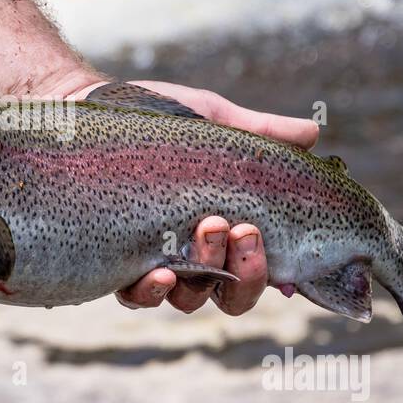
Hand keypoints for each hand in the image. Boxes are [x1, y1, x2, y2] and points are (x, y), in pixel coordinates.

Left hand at [112, 80, 317, 314]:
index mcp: (228, 228)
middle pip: (235, 295)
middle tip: (244, 229)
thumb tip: (313, 134)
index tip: (293, 267)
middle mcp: (196, 254)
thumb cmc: (158, 117)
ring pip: (193, 297)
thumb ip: (263, 133)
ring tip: (207, 228)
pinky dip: (154, 291)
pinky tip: (160, 270)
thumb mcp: (216, 119)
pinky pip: (139, 296)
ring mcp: (158, 261)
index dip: (284, 278)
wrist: (90, 106)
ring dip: (207, 272)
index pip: (267, 270)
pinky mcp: (118, 263)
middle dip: (249, 272)